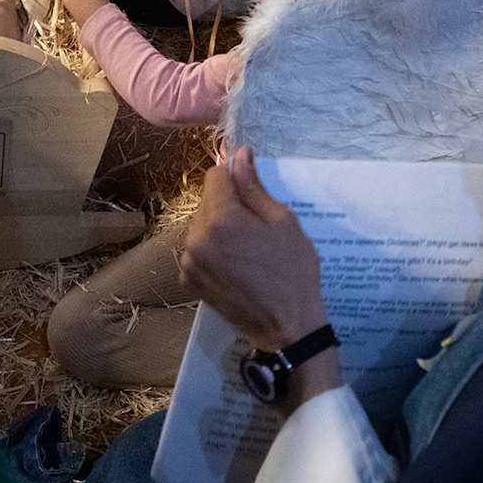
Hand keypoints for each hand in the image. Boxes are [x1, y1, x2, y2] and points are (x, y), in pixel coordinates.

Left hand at [179, 146, 327, 352]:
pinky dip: (212, 249)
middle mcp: (196, 239)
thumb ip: (254, 187)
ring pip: (200, 224)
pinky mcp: (188, 280)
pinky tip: (236, 264)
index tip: (253, 191)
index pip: (215, 176)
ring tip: (247, 249)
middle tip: (257, 228)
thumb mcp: (282, 222)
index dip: (235, 177)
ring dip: (219, 227)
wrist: (287, 327)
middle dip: (228, 204)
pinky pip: (197, 248)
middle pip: (206, 201)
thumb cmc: (293, 273)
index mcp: (221, 221)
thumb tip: (239, 155)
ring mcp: (189, 262)